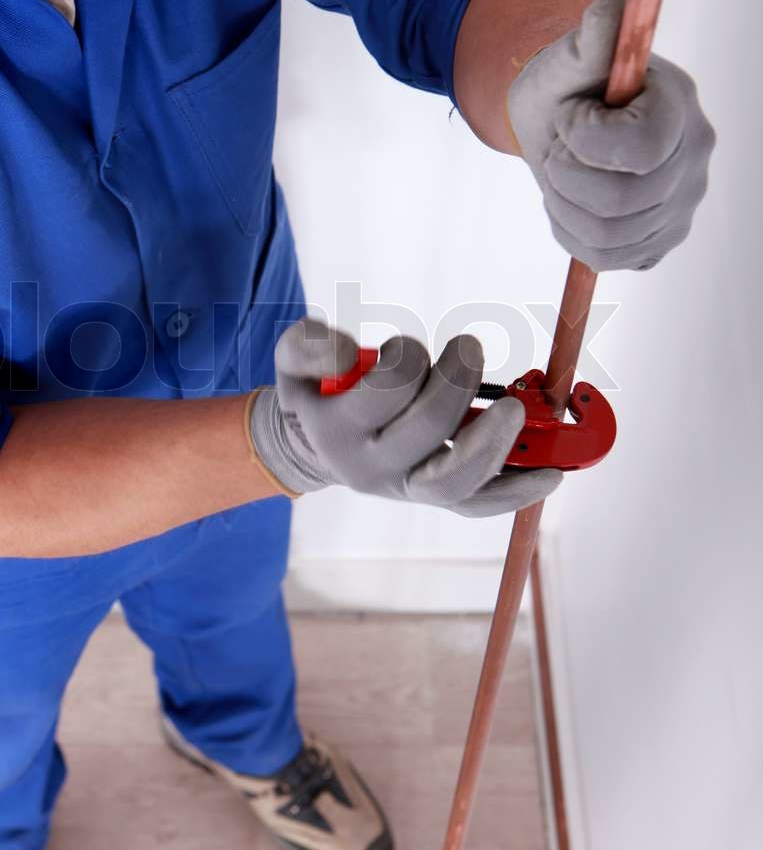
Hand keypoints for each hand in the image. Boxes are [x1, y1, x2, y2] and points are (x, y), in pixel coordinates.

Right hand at [248, 318, 561, 514]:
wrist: (315, 446)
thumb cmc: (320, 391)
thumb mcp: (294, 360)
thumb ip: (308, 345)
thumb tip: (348, 354)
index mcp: (337, 431)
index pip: (386, 391)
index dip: (407, 359)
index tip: (405, 347)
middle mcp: (372, 468)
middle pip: (428, 428)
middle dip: (457, 380)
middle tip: (468, 348)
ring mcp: (407, 488)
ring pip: (457, 478)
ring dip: (494, 439)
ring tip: (517, 406)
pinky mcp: (435, 498)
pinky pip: (480, 504)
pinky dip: (519, 490)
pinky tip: (554, 472)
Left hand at [507, 0, 714, 271]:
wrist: (561, 123)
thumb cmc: (564, 86)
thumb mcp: (567, 55)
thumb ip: (593, 32)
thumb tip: (613, 6)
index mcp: (678, 103)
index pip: (642, 147)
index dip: (587, 140)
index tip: (569, 119)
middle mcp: (694, 157)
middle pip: (620, 200)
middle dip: (566, 175)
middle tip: (558, 148)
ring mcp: (682, 204)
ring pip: (608, 235)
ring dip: (563, 205)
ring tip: (562, 173)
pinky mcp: (660, 240)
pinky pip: (607, 258)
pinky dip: (572, 233)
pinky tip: (573, 202)